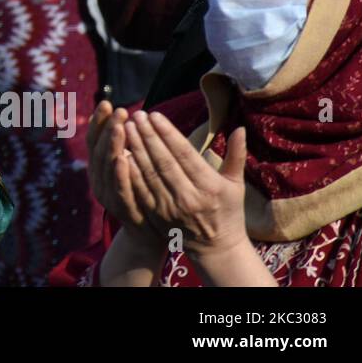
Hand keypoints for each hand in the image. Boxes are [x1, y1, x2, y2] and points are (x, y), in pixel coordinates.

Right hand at [87, 100, 158, 239]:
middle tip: (118, 111)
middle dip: (108, 128)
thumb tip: (132, 116)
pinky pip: (118, 188)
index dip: (99, 121)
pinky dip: (119, 173)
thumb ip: (130, 145)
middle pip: (99, 149)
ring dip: (112, 145)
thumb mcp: (134, 167)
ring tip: (119, 127)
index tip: (107, 103)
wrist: (151, 234)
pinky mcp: (121, 209)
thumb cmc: (146, 194)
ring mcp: (107, 194)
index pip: (95, 139)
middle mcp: (99, 179)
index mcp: (100, 166)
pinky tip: (123, 158)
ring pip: (106, 166)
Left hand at [123, 110, 249, 265]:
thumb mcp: (236, 184)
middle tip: (136, 115)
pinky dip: (130, 171)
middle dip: (148, 136)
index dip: (168, 133)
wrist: (216, 248)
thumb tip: (240, 127)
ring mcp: (171, 208)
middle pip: (163, 161)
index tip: (154, 114)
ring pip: (149, 173)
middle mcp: (190, 197)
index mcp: (210, 186)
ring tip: (126, 127)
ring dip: (136, 148)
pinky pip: (140, 189)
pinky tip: (122, 153)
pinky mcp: (157, 215)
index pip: (185, 154)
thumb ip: (237, 155)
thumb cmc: (228, 211)